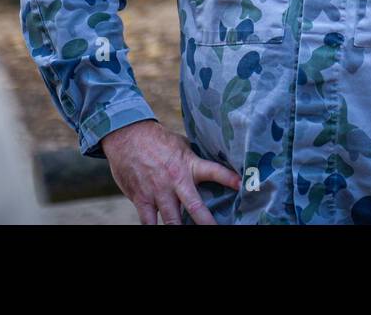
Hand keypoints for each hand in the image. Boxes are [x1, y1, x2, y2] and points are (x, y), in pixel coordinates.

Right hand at [100, 120, 240, 224]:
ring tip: (190, 235)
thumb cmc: (157, 140)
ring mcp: (158, 191)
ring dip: (180, 229)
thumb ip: (194, 160)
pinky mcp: (141, 198)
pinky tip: (161, 232)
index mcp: (189, 164)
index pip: (214, 171)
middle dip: (205, 221)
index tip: (242, 186)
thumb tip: (211, 163)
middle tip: (214, 229)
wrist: (127, 135)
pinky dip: (154, 228)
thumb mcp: (181, 145)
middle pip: (194, 206)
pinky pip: (148, 221)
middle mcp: (175, 180)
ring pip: (172, 219)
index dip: (229, 178)